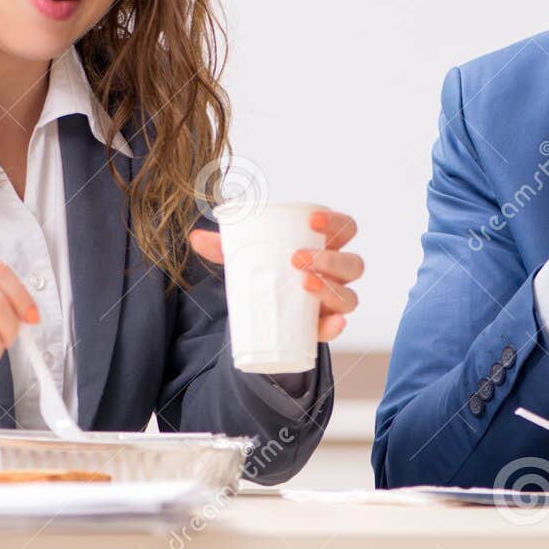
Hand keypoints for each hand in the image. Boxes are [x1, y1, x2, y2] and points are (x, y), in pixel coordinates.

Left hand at [189, 209, 363, 341]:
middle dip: (330, 258)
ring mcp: (333, 302)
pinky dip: (336, 326)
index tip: (312, 220)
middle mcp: (337, 274)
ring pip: (349, 296)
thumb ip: (224, 247)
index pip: (346, 229)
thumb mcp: (247, 257)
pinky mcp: (323, 327)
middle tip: (296, 258)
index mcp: (326, 246)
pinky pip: (336, 327)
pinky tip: (331, 323)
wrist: (262, 312)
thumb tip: (196, 238)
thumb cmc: (265, 272)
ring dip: (330, 288)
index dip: (336, 222)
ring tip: (304, 284)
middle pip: (353, 263)